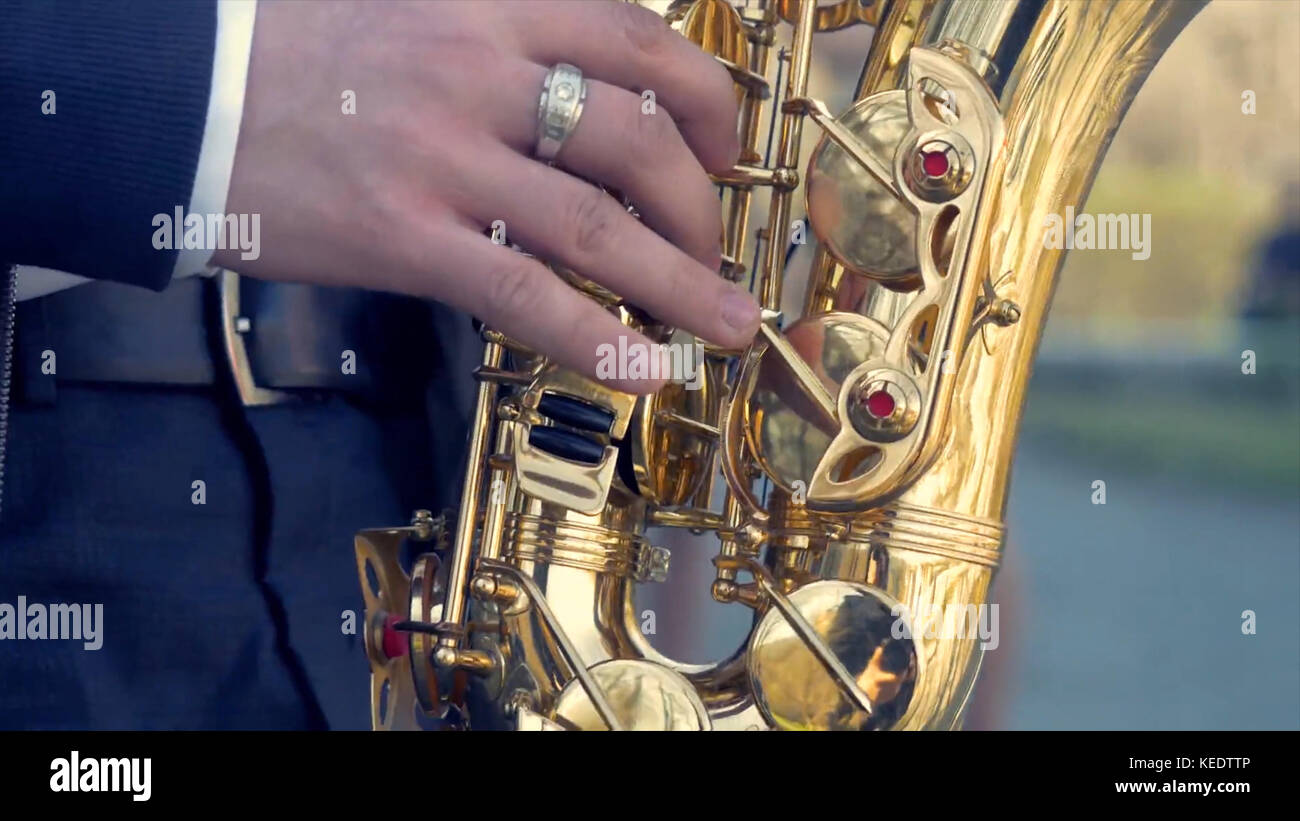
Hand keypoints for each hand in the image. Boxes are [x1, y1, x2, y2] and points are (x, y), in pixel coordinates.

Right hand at [213, 0, 760, 392]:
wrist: (177, 91)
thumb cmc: (293, 49)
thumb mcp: (410, 4)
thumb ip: (501, 31)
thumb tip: (581, 85)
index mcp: (489, 6)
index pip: (635, 40)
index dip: (703, 102)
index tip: (724, 149)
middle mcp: (480, 72)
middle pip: (636, 142)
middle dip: (702, 208)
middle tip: (717, 255)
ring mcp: (444, 157)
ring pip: (595, 224)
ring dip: (680, 282)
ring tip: (726, 327)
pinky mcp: (404, 235)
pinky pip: (520, 290)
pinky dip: (591, 335)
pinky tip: (641, 370)